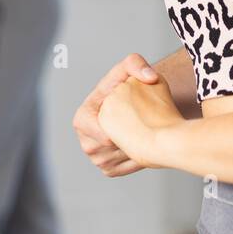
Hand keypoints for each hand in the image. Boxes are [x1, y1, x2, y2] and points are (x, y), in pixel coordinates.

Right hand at [73, 53, 168, 176]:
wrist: (138, 104)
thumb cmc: (132, 84)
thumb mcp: (132, 67)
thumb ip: (137, 64)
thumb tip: (149, 77)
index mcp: (83, 117)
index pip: (95, 131)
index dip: (112, 129)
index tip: (130, 123)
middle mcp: (86, 140)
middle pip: (106, 149)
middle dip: (126, 139)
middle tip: (146, 128)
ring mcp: (96, 157)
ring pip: (116, 160)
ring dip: (133, 150)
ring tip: (147, 135)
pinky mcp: (109, 168)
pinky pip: (123, 169)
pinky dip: (136, 161)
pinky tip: (147, 145)